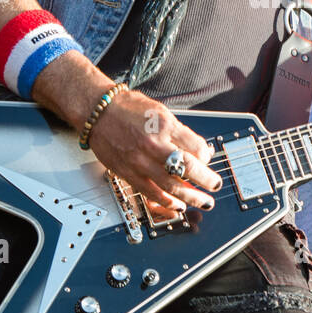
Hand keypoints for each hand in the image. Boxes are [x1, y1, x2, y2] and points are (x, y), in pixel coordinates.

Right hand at [84, 89, 221, 220]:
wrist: (96, 111)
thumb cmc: (127, 107)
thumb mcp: (160, 111)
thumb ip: (179, 131)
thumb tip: (198, 149)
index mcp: (164, 124)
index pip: (196, 148)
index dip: (206, 156)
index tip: (208, 159)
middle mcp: (153, 144)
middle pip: (187, 168)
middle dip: (206, 180)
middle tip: (215, 185)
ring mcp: (139, 160)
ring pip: (171, 185)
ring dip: (191, 197)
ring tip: (203, 202)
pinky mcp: (127, 172)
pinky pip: (150, 192)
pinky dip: (166, 202)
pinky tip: (177, 205)